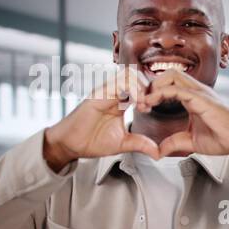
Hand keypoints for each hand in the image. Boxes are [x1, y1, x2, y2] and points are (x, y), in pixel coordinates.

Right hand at [42, 65, 158, 171]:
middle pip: (135, 75)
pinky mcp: (97, 96)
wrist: (70, 145)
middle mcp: (112, 94)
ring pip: (127, 75)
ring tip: (142, 105)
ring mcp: (104, 92)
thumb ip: (141, 144)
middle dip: (147, 88)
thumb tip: (158, 153)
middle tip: (149, 105)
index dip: (150, 95)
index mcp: (120, 102)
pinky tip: (135, 105)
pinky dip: (131, 90)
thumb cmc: (92, 141)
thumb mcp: (123, 144)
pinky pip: (116, 83)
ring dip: (140, 87)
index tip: (151, 109)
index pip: (139, 86)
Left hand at [134, 69, 228, 167]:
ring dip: (154, 86)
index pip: (169, 84)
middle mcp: (196, 91)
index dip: (153, 91)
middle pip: (168, 74)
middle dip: (150, 84)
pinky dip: (160, 93)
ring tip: (145, 101)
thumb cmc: (224, 138)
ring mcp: (199, 93)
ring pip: (171, 75)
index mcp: (194, 98)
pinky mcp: (202, 99)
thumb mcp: (192, 142)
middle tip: (141, 101)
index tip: (143, 106)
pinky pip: (176, 89)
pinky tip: (152, 102)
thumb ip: (175, 142)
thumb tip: (160, 150)